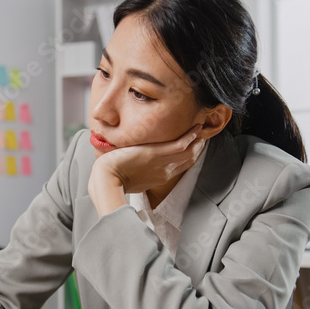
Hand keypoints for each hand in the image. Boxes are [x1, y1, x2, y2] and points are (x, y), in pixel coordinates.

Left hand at [88, 125, 205, 215]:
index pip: (180, 167)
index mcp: (159, 178)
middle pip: (188, 160)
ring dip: (196, 140)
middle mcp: (165, 172)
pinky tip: (195, 128)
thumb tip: (132, 165)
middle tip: (201, 136)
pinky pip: (181, 144)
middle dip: (196, 148)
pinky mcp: (158, 153)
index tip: (192, 147)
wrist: (107, 180)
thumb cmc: (112, 180)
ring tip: (200, 129)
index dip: (188, 157)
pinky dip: (190, 136)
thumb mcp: (130, 178)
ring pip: (188, 152)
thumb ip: (137, 171)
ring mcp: (163, 163)